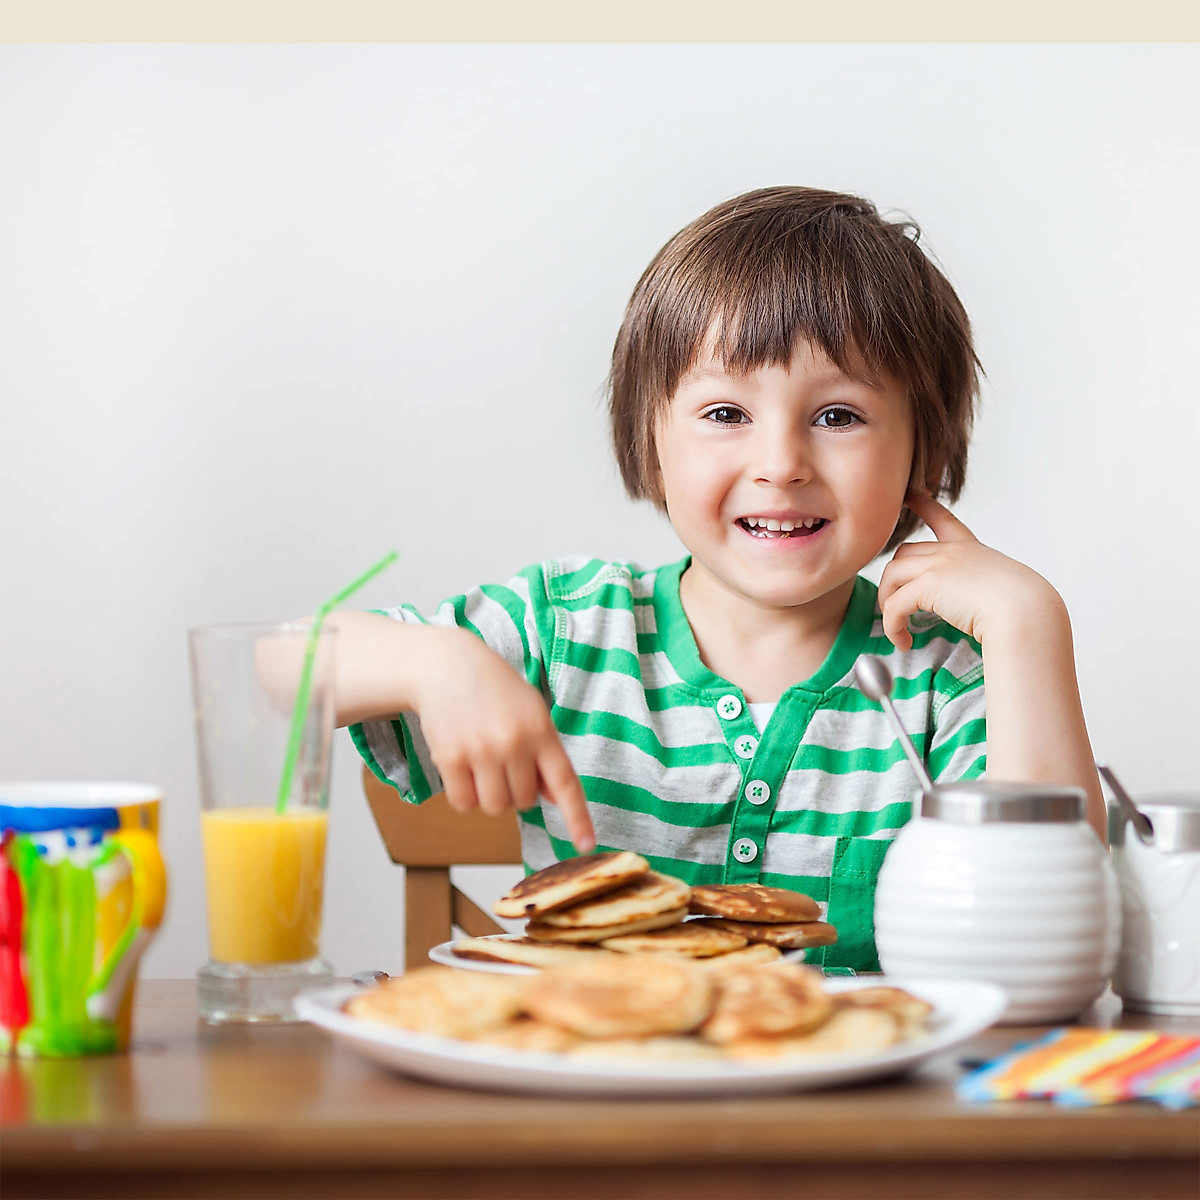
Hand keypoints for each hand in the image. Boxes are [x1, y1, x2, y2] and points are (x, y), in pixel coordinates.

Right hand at [413, 629, 595, 852]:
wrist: (446, 665)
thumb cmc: (495, 691)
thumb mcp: (531, 712)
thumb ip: (545, 755)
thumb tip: (554, 798)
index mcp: (542, 731)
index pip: (565, 783)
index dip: (577, 817)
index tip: (586, 845)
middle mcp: (514, 743)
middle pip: (523, 802)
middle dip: (514, 790)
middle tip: (502, 760)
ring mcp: (481, 751)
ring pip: (494, 807)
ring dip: (489, 795)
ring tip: (482, 763)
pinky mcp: (450, 758)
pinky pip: (463, 804)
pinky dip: (464, 794)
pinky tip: (462, 766)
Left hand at [878, 491, 1065, 651]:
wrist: (1027, 615)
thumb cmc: (1025, 611)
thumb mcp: (1004, 590)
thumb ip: (983, 590)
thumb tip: (972, 609)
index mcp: (972, 551)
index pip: (943, 520)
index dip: (924, 505)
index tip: (912, 495)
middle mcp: (953, 552)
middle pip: (904, 554)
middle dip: (893, 580)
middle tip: (896, 607)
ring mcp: (939, 565)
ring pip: (892, 574)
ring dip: (887, 602)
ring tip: (898, 628)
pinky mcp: (928, 585)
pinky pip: (894, 604)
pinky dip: (893, 625)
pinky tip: (903, 642)